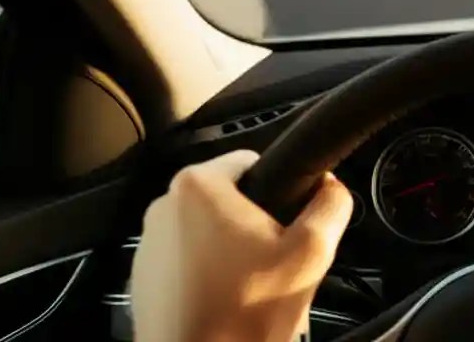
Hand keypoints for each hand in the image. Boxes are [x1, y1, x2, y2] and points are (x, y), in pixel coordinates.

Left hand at [131, 150, 352, 341]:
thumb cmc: (245, 312)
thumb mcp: (310, 254)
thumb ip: (330, 206)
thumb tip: (331, 189)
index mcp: (198, 186)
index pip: (253, 161)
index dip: (282, 191)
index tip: (289, 226)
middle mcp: (163, 206)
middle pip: (229, 200)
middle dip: (255, 226)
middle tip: (273, 263)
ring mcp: (148, 243)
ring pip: (207, 232)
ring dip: (230, 252)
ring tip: (249, 289)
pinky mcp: (143, 277)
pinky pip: (186, 262)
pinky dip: (206, 276)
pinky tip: (225, 302)